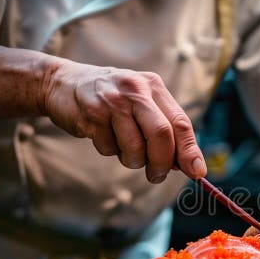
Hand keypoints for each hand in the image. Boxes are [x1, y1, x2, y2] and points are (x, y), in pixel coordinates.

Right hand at [41, 60, 205, 182]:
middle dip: (162, 162)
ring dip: (132, 160)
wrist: (61, 83)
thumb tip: (187, 164)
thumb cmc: (111, 100)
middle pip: (161, 135)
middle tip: (157, 176)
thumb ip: (163, 128)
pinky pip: (109, 148)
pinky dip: (109, 151)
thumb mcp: (140, 103)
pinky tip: (102, 135)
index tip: (197, 172)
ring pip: (135, 147)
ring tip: (123, 148)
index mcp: (154, 87)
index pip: (180, 122)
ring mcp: (112, 101)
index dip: (190, 151)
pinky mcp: (91, 114)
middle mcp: (135, 90)